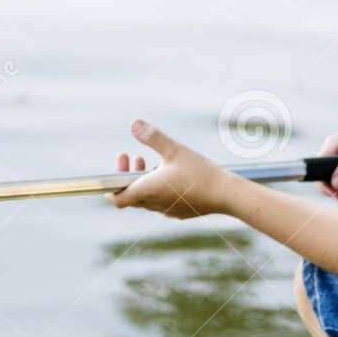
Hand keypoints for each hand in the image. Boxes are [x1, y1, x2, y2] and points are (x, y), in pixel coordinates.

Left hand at [108, 120, 232, 219]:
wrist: (226, 196)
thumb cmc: (200, 173)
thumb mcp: (175, 150)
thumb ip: (152, 137)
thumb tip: (133, 124)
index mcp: (148, 191)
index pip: (117, 198)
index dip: (111, 185)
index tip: (119, 166)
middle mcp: (155, 204)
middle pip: (131, 195)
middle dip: (129, 175)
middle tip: (135, 157)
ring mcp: (167, 210)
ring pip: (147, 198)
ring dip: (144, 180)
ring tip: (154, 162)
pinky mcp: (180, 212)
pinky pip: (162, 202)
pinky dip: (159, 188)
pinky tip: (173, 174)